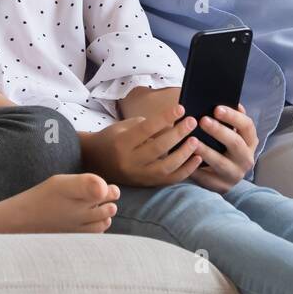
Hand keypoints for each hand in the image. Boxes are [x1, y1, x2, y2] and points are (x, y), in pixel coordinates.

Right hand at [81, 104, 203, 187]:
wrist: (95, 162)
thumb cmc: (111, 138)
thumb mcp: (123, 126)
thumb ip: (147, 126)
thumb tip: (173, 123)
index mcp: (121, 143)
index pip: (146, 129)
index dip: (165, 118)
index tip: (181, 109)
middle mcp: (129, 161)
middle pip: (158, 148)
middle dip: (178, 134)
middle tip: (192, 122)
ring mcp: (138, 176)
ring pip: (165, 167)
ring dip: (184, 154)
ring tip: (196, 140)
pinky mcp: (146, 184)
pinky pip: (169, 180)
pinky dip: (186, 170)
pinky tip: (197, 159)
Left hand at [188, 104, 256, 194]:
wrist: (221, 175)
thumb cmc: (222, 145)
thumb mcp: (229, 132)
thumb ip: (227, 119)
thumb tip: (222, 101)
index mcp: (250, 141)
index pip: (247, 126)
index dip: (233, 117)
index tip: (217, 108)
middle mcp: (246, 158)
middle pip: (235, 143)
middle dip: (219, 131)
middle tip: (202, 120)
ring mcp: (235, 174)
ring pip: (221, 162)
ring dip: (206, 151)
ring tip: (192, 140)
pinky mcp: (222, 186)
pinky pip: (208, 178)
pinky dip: (197, 168)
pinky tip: (187, 159)